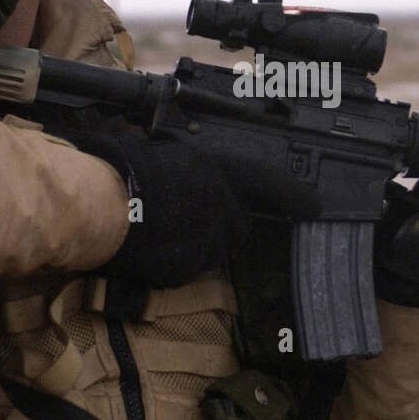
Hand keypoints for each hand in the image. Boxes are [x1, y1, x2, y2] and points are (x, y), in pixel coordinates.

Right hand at [79, 133, 321, 287]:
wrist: (103, 205)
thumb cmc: (127, 165)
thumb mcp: (166, 149)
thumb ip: (189, 161)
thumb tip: (184, 160)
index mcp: (220, 172)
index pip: (268, 184)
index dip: (294, 195)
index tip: (315, 206)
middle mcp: (222, 208)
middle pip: (237, 223)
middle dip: (221, 221)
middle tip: (189, 212)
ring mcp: (207, 242)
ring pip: (214, 247)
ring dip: (198, 240)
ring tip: (162, 226)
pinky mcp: (186, 269)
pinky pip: (188, 266)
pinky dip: (176, 259)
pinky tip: (152, 245)